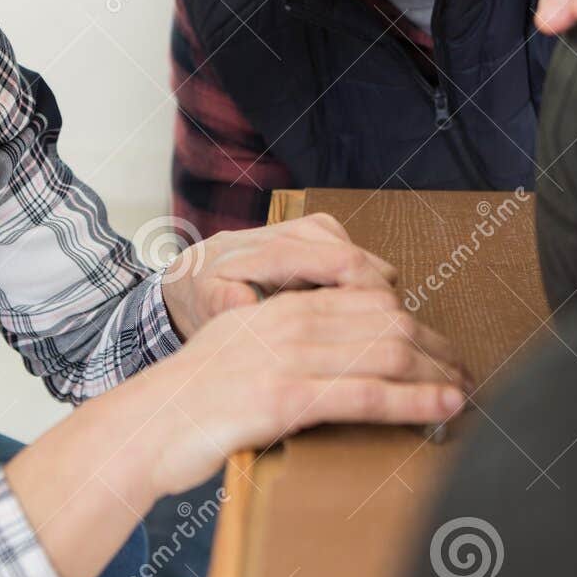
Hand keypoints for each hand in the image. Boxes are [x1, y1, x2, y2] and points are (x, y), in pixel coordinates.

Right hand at [3, 286, 467, 576]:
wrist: (144, 429)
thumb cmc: (191, 400)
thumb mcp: (239, 350)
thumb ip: (283, 341)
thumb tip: (329, 353)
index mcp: (280, 306)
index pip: (367, 301)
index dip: (416, 323)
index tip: (441, 347)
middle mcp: (288, 322)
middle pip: (386, 322)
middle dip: (435, 347)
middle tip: (466, 370)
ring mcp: (286, 358)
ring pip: (385, 353)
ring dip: (436, 372)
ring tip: (466, 391)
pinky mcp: (284, 399)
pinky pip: (365, 395)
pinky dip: (414, 400)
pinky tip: (443, 407)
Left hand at [159, 212, 399, 338]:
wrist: (197, 270)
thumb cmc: (205, 294)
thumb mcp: (205, 304)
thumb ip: (224, 303)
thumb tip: (247, 303)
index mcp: (274, 248)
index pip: (344, 263)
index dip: (371, 298)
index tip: (378, 336)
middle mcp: (300, 231)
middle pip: (364, 263)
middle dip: (378, 304)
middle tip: (375, 346)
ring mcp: (314, 229)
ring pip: (368, 264)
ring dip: (370, 299)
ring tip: (353, 336)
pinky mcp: (324, 235)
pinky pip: (361, 265)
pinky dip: (360, 291)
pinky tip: (342, 317)